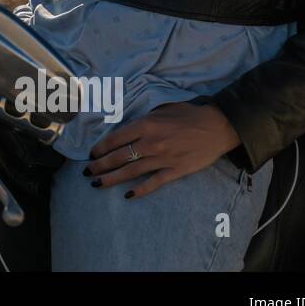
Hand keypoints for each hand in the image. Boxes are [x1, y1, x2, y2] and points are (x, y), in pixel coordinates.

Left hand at [83, 100, 241, 198]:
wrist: (217, 126)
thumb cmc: (188, 115)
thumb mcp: (161, 109)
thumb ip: (143, 120)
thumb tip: (125, 128)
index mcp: (145, 125)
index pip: (115, 139)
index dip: (101, 148)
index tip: (91, 155)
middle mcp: (151, 143)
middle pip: (119, 157)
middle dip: (100, 165)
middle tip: (88, 172)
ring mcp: (163, 158)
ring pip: (131, 171)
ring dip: (112, 178)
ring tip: (97, 183)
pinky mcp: (175, 170)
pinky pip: (154, 182)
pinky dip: (140, 190)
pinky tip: (128, 195)